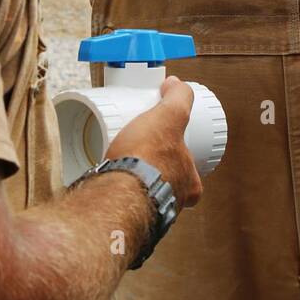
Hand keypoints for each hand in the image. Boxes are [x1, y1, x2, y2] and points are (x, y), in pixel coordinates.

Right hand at [106, 76, 201, 208]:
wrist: (115, 194)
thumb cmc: (147, 159)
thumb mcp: (170, 116)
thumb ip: (178, 98)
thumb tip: (176, 85)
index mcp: (190, 185)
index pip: (192, 169)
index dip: (181, 152)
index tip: (167, 143)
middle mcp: (172, 203)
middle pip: (168, 181)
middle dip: (157, 166)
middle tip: (142, 148)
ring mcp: (148, 212)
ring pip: (145, 193)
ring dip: (135, 179)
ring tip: (122, 159)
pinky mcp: (122, 214)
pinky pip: (122, 201)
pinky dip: (116, 190)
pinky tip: (107, 178)